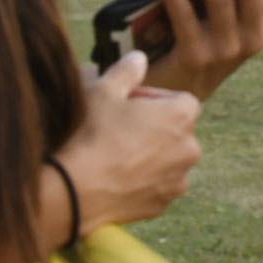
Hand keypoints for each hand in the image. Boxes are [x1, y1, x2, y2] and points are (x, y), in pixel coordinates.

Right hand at [52, 51, 200, 235]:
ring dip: (148, 155)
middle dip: (152, 127)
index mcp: (183, 116)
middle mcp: (190, 148)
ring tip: (113, 154)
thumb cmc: (90, 136)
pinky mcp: (163, 204)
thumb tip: (138, 58)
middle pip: (175, 130)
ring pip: (167, 159)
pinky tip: (113, 177)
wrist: (72, 193)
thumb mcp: (103, 91)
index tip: (127, 104)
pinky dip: (142, 181)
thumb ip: (126, 71)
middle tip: (117, 128)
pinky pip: (157, 186)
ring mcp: (178, 179)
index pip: (179, 99)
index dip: (152, 99)